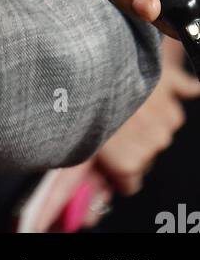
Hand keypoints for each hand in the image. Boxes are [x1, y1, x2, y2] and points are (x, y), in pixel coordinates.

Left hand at [91, 40, 199, 195]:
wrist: (96, 53)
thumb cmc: (77, 99)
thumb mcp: (73, 139)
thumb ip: (83, 175)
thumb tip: (81, 206)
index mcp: (129, 161)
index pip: (129, 182)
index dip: (115, 170)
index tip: (104, 157)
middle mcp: (154, 143)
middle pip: (145, 153)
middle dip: (130, 142)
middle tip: (107, 121)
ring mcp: (167, 114)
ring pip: (160, 126)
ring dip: (145, 117)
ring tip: (120, 97)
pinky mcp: (174, 85)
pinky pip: (187, 90)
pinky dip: (178, 91)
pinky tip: (171, 88)